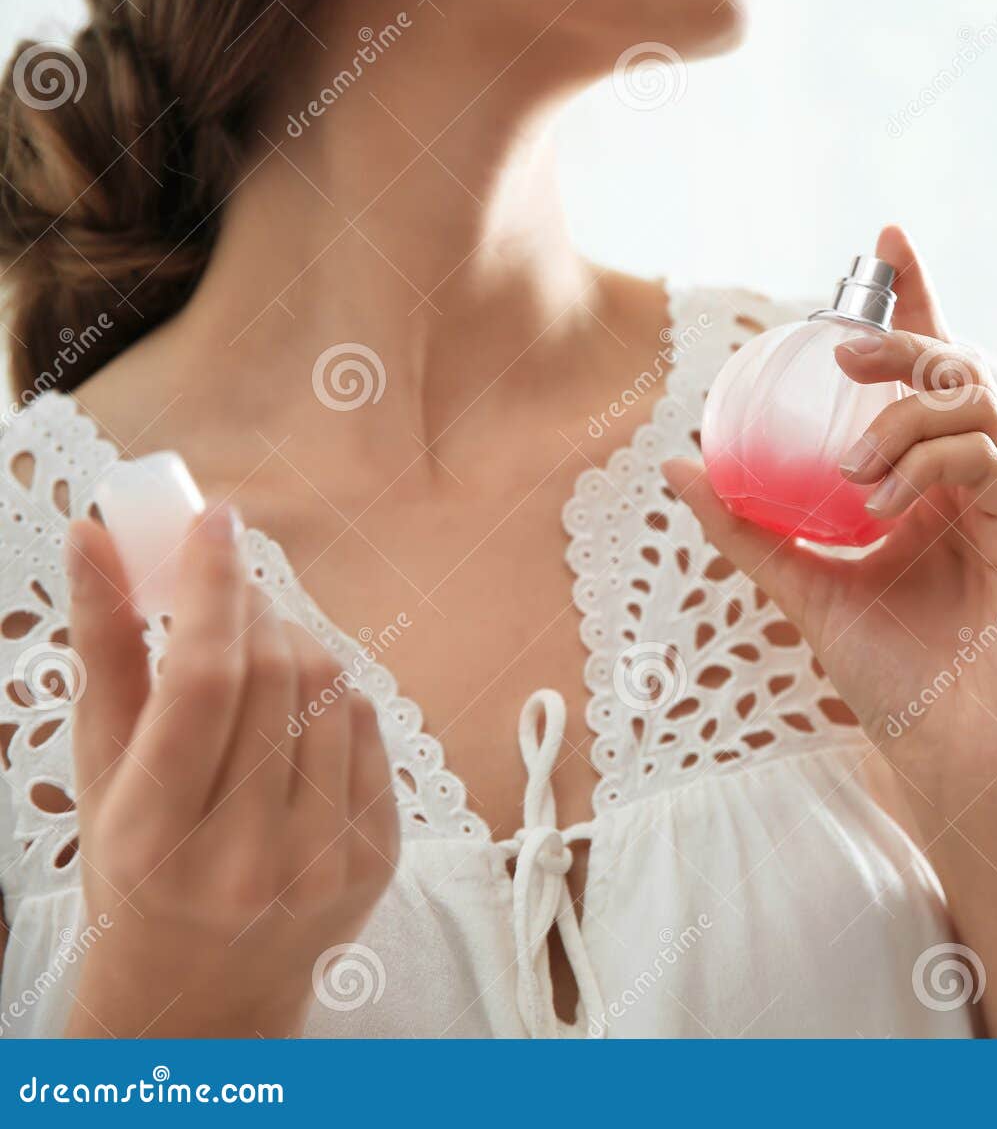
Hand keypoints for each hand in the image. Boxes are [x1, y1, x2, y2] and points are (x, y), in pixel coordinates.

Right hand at [63, 505, 398, 1036]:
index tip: (216, 521)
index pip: (206, 680)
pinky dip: (333, 697)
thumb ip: (106, 652)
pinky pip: (371, 732)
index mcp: (158, 836)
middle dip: (255, 608)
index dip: (214, 586)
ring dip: (298, 645)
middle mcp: (250, 855)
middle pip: (279, 674)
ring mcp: (327, 860)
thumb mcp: (101, 776)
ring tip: (258, 657)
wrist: (203, 997)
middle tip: (230, 591)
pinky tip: (295, 714)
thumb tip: (95, 536)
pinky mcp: (380, 857)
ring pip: (336, 691)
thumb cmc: (133, 876)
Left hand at [664, 226, 996, 823]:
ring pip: (973, 401)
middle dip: (901, 334)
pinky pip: (987, 459)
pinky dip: (929, 463)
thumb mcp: (807, 592)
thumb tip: (680, 464)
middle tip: (841, 350)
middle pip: (953, 367)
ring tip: (851, 471)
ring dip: (903, 411)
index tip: (881, 242)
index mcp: (934, 488)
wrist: (955, 763)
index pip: (923, 378)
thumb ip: (751, 529)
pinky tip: (882, 504)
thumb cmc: (898, 686)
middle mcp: (978, 484)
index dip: (909, 303)